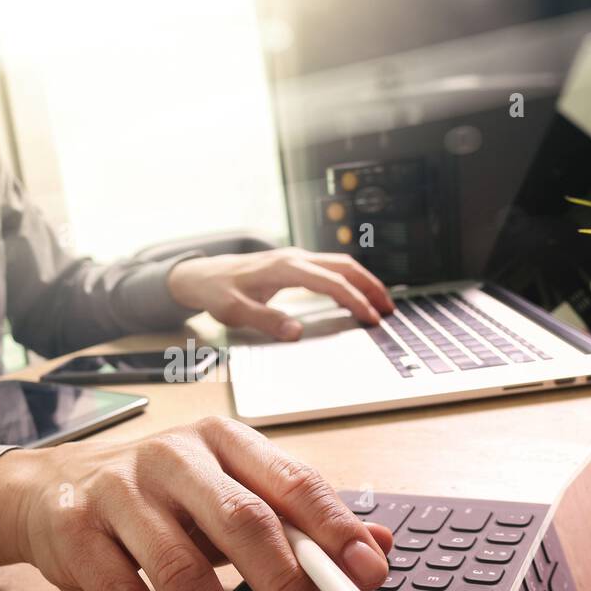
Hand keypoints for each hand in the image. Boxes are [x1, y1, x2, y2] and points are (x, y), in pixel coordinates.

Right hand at [0, 416, 393, 590]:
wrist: (48, 489)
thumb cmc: (157, 497)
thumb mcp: (227, 493)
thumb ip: (299, 520)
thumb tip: (379, 546)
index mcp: (223, 441)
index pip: (291, 481)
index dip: (334, 529)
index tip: (369, 576)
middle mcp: (173, 456)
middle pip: (243, 523)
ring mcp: (120, 491)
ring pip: (182, 568)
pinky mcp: (76, 531)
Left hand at [166, 247, 394, 340]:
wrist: (201, 275)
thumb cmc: (217, 292)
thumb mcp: (235, 312)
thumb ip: (266, 321)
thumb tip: (296, 332)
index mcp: (286, 268)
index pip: (332, 283)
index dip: (355, 301)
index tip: (371, 319)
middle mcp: (295, 258)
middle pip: (345, 266)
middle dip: (371, 286)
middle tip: (389, 309)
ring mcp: (295, 258)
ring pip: (340, 264)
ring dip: (363, 281)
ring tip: (380, 302)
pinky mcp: (293, 264)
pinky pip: (329, 267)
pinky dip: (348, 279)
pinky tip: (354, 294)